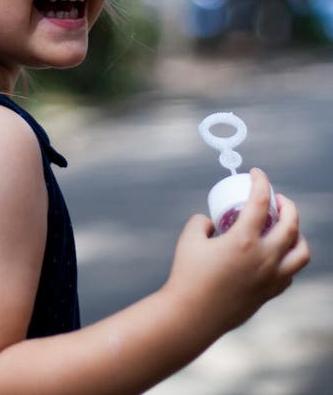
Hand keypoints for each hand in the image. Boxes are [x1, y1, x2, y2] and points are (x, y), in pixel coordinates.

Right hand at [164, 169, 310, 335]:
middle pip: (291, 224)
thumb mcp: (189, 238)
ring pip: (301, 252)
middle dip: (287, 205)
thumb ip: (201, 222)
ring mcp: (271, 278)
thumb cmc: (188, 276)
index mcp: (244, 240)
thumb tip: (212, 221)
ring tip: (284, 227)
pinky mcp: (269, 293)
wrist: (193, 315)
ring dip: (296, 234)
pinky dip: (288, 258)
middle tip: (276, 199)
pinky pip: (290, 272)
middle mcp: (264, 258)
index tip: (257, 173)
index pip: (261, 201)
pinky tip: (275, 253)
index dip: (261, 182)